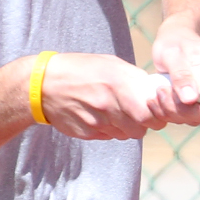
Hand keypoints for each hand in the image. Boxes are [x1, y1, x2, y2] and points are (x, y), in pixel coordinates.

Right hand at [36, 53, 169, 139]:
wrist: (43, 84)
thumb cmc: (81, 69)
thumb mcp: (110, 63)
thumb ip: (133, 78)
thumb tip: (155, 91)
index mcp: (117, 83)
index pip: (149, 114)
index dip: (156, 115)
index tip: (154, 110)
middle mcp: (107, 104)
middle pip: (140, 129)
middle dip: (143, 124)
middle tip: (138, 114)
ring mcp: (95, 121)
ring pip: (124, 135)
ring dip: (126, 127)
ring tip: (116, 113)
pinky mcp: (86, 133)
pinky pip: (108, 136)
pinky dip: (110, 130)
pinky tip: (100, 115)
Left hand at [150, 17, 199, 125]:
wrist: (170, 42)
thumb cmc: (176, 42)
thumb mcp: (175, 54)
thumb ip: (182, 74)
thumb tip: (190, 100)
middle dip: (189, 111)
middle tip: (165, 92)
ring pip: (196, 119)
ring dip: (174, 112)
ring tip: (158, 92)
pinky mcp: (190, 106)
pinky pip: (181, 118)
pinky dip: (166, 113)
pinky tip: (152, 100)